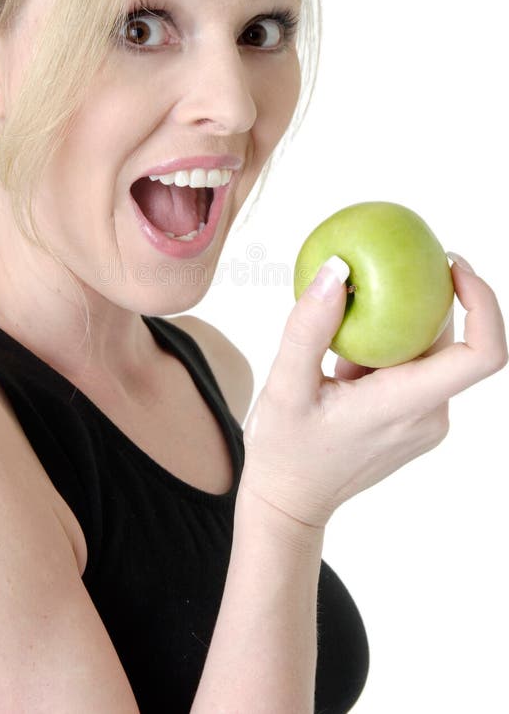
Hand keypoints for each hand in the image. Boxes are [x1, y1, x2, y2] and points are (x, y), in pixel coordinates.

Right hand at [241, 256, 506, 529]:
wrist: (289, 503)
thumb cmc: (284, 450)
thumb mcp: (286, 385)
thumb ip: (310, 327)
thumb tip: (337, 269)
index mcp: (407, 404)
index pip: (481, 353)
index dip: (483, 301)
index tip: (451, 264)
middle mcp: (430, 416)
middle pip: (453, 343)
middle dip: (423, 302)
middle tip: (376, 272)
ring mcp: (426, 424)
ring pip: (432, 355)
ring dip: (397, 329)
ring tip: (343, 336)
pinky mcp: (415, 425)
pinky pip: (417, 372)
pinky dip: (389, 350)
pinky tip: (344, 358)